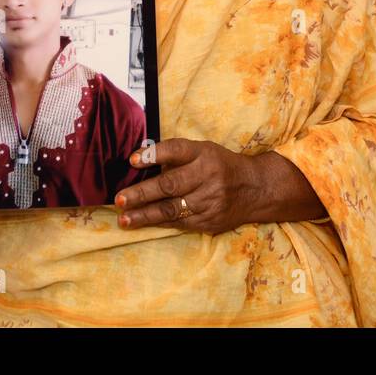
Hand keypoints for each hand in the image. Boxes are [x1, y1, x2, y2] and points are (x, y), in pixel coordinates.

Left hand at [114, 138, 259, 235]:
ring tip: (124, 219)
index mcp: (204, 154)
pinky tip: (143, 223)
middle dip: (142, 193)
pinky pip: (179, 223)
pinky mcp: (209, 221)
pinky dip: (159, 223)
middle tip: (119, 199)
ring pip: (172, 210)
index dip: (153, 155)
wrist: (256, 188)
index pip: (176, 151)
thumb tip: (139, 161)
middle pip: (170, 185)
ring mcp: (209, 201)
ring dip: (145, 215)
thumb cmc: (220, 165)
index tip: (132, 160)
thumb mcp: (203, 150)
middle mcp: (207, 176)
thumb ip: (176, 155)